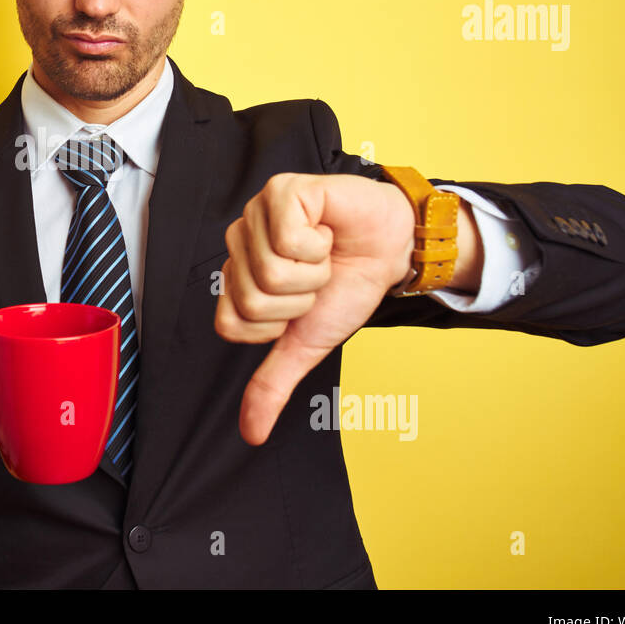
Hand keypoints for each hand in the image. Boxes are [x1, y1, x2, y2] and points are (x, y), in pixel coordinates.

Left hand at [215, 173, 415, 445]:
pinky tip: (326, 231)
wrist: (393, 250)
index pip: (231, 324)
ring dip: (313, 273)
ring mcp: (256, 214)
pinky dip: (319, 245)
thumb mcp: (308, 343)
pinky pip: (288, 237)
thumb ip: (274, 383)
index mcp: (237, 278)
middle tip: (317, 277)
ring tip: (323, 254)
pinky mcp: (282, 191)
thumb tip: (252, 433)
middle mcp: (238, 244)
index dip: (275, 325)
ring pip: (270, 273)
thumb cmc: (347, 286)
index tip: (300, 305)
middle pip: (252, 300)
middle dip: (300, 299)